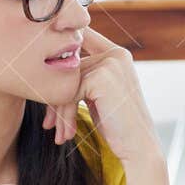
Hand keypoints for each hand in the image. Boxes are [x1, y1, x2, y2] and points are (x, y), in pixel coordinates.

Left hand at [45, 27, 160, 166]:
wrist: (139, 148)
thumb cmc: (117, 125)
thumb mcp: (99, 94)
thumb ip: (83, 75)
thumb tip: (45, 63)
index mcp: (118, 53)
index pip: (82, 36)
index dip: (61, 49)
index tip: (45, 74)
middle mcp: (116, 53)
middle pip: (68, 67)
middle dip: (55, 96)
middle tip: (50, 123)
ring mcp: (110, 63)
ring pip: (66, 81)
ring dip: (58, 110)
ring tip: (57, 131)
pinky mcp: (101, 77)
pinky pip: (68, 92)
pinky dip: (65, 115)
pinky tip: (68, 133)